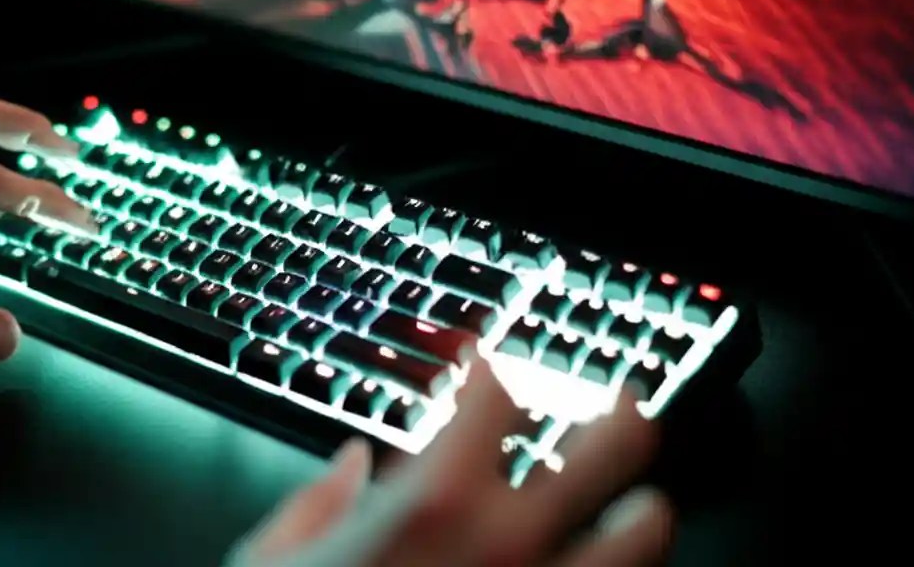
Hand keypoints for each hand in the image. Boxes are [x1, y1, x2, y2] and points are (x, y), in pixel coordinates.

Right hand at [227, 362, 671, 566]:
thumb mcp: (269, 563)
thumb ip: (315, 502)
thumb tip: (351, 464)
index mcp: (432, 504)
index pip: (497, 394)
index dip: (499, 367)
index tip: (495, 367)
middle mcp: (506, 543)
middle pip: (610, 448)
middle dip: (618, 415)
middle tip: (616, 407)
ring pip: (645, 535)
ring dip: (644, 513)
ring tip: (641, 506)